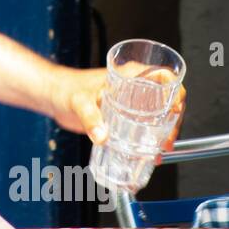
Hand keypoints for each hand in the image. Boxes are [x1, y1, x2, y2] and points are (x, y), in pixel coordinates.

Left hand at [47, 63, 186, 159]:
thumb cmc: (66, 89)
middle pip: (166, 100)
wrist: (53, 97)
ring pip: (157, 115)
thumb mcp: (79, 102)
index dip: (176, 91)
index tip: (175, 110)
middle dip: (172, 120)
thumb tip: (102, 136)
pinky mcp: (122, 116)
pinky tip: (149, 154)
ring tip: (161, 150)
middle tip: (166, 140)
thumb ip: (90, 118)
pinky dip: (149, 139)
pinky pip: (143, 126)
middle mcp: (134, 87)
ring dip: (163, 132)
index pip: (163, 76)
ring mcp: (129, 102)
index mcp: (128, 75)